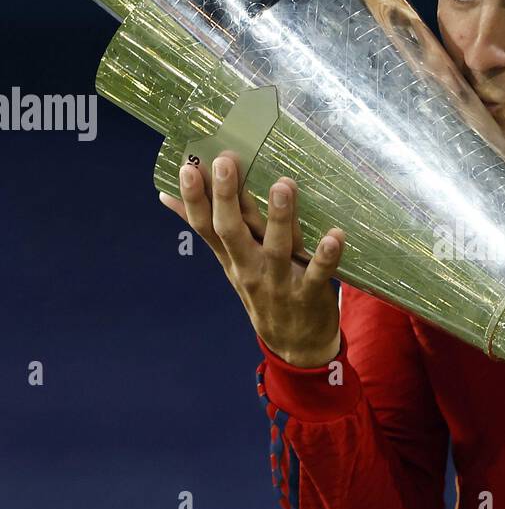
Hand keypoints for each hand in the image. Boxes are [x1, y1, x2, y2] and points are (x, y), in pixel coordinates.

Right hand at [158, 149, 345, 367]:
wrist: (295, 347)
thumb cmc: (262, 292)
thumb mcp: (230, 264)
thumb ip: (207, 230)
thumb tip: (166, 195)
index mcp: (232, 258)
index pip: (206, 226)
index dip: (195, 198)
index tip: (188, 167)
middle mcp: (250, 267)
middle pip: (233, 231)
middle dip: (228, 197)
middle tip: (226, 161)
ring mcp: (280, 281)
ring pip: (277, 247)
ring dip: (280, 217)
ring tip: (283, 185)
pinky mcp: (310, 293)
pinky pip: (319, 272)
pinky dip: (327, 255)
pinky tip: (335, 235)